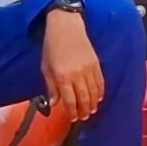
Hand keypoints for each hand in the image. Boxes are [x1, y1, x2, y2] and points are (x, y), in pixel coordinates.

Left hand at [39, 6, 103, 123]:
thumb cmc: (52, 46)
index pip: (70, 100)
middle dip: (84, 111)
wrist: (66, 27)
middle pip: (83, 99)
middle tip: (84, 117)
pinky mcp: (96, 63)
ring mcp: (88, 69)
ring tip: (92, 110)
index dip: (72, 112)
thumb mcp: (46, 67)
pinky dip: (100, 92)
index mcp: (62, 76)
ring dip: (93, 104)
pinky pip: (100, 82)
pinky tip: (98, 98)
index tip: (73, 118)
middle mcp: (77, 74)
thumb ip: (51, 87)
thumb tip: (54, 103)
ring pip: (94, 92)